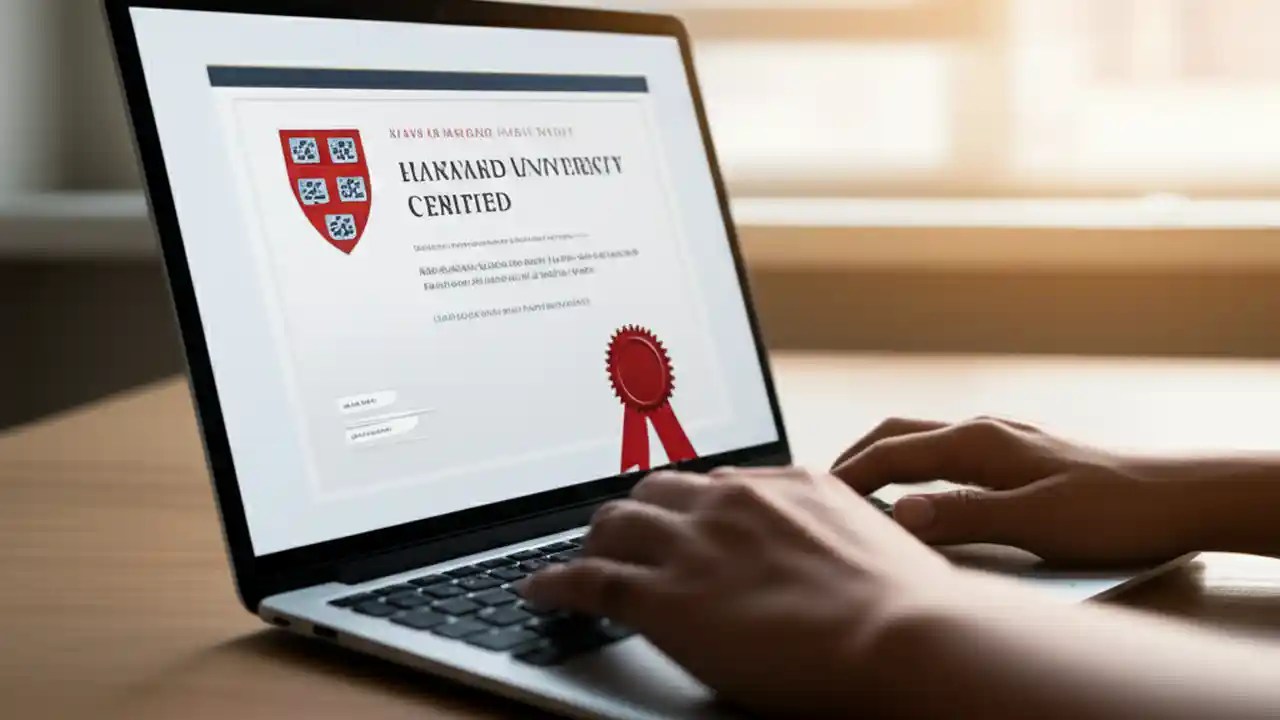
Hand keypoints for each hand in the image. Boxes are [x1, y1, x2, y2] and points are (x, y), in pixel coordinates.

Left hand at [522, 467, 971, 716]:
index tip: (681, 515)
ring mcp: (693, 545)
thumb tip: (828, 546)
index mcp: (783, 484)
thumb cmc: (908, 605)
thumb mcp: (874, 544)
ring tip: (585, 558)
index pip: (714, 483)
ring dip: (597, 541)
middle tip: (625, 535)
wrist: (904, 637)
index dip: (688, 504)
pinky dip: (556, 582)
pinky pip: (589, 580)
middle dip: (637, 513)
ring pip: (616, 525)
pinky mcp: (663, 597)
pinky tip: (541, 591)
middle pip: (656, 492)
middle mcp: (730, 501)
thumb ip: (833, 532)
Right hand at [830, 417, 1198, 565]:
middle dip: (853, 458)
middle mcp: (983, 430)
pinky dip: (914, 466)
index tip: (813, 499)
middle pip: (896, 433)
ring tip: (857, 491)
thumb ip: (961, 516)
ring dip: (883, 459)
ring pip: (921, 439)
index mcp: (977, 442)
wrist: (1178, 494)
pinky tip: (921, 491)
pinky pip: (947, 451)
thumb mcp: (1033, 523)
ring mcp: (1002, 438)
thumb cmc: (1110, 511)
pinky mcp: (1019, 453)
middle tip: (820, 490)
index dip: (846, 477)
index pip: (889, 454)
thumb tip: (896, 513)